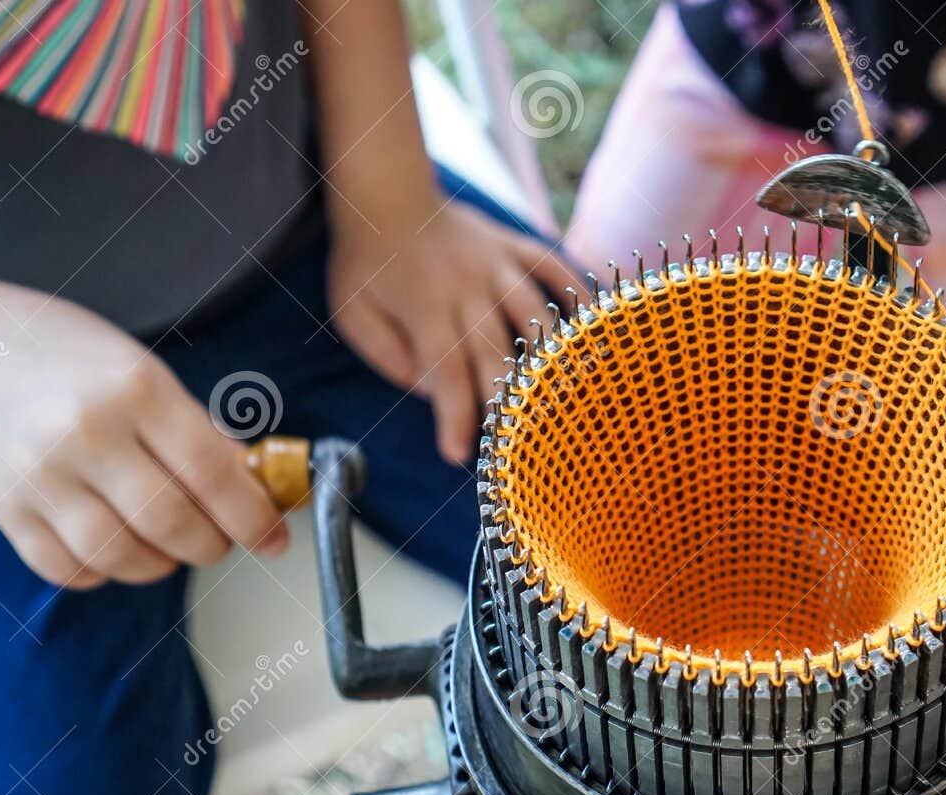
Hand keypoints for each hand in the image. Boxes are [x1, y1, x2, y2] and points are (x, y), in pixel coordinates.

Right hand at [0, 275, 286, 588]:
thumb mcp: (146, 372)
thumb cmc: (73, 360)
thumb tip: (252, 491)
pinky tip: (116, 549)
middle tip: (217, 540)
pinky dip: (104, 573)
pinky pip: (68, 570)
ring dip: (161, 565)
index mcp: (136, 390)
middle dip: (211, 546)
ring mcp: (40, 474)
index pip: (213, 474)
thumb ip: (198, 432)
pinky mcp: (6, 508)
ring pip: (121, 557)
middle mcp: (86, 432)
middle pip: (171, 524)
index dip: (253, 519)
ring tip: (168, 546)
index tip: (274, 540)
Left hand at [328, 199, 575, 463]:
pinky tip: (593, 325)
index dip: (455, 416)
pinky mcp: (514, 244)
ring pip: (533, 312)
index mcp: (423, 307)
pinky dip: (577, 292)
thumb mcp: (352, 313)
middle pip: (495, 349)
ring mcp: (496, 262)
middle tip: (518, 440)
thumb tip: (432, 390)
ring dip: (549, 355)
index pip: (445, 371)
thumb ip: (387, 355)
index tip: (458, 454)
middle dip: (505, 399)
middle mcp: (466, 286)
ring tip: (565, 393)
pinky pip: (554, 265)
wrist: (384, 190)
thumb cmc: (365, 263)